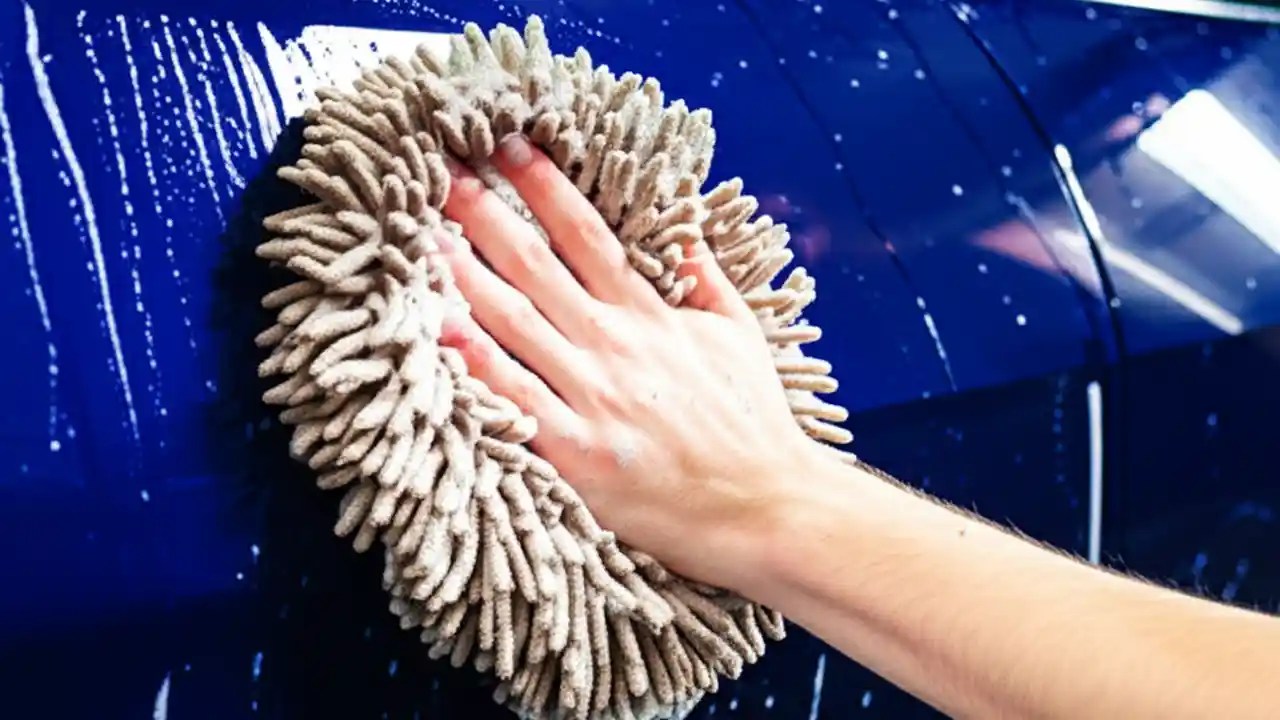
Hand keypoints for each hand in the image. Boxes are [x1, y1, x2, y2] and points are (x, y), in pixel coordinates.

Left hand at [436, 135, 819, 591]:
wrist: (764, 506)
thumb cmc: (753, 425)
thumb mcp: (741, 336)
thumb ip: (707, 279)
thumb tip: (683, 230)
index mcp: (651, 316)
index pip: (588, 235)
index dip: (545, 187)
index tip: (511, 147)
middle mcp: (614, 346)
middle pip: (535, 266)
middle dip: (486, 215)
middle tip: (444, 174)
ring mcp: (591, 397)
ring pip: (513, 322)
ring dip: (463, 274)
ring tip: (423, 236)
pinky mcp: (574, 452)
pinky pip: (511, 397)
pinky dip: (473, 362)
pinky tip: (435, 329)